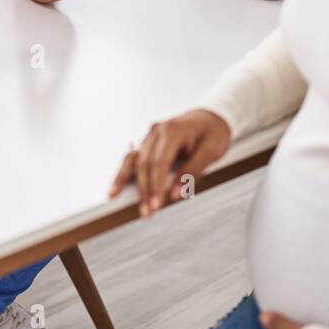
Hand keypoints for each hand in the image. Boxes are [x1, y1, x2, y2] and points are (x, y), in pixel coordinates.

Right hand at [108, 109, 230, 215]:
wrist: (211, 116)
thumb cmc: (213, 132)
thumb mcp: (211, 151)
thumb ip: (193, 171)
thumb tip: (175, 193)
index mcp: (172, 130)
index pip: (159, 162)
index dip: (156, 186)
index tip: (157, 204)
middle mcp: (157, 131)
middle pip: (144, 163)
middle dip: (144, 190)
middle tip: (147, 212)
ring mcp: (150, 136)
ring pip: (133, 160)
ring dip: (126, 181)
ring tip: (115, 198)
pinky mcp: (148, 142)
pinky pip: (133, 158)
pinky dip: (123, 173)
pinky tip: (115, 187)